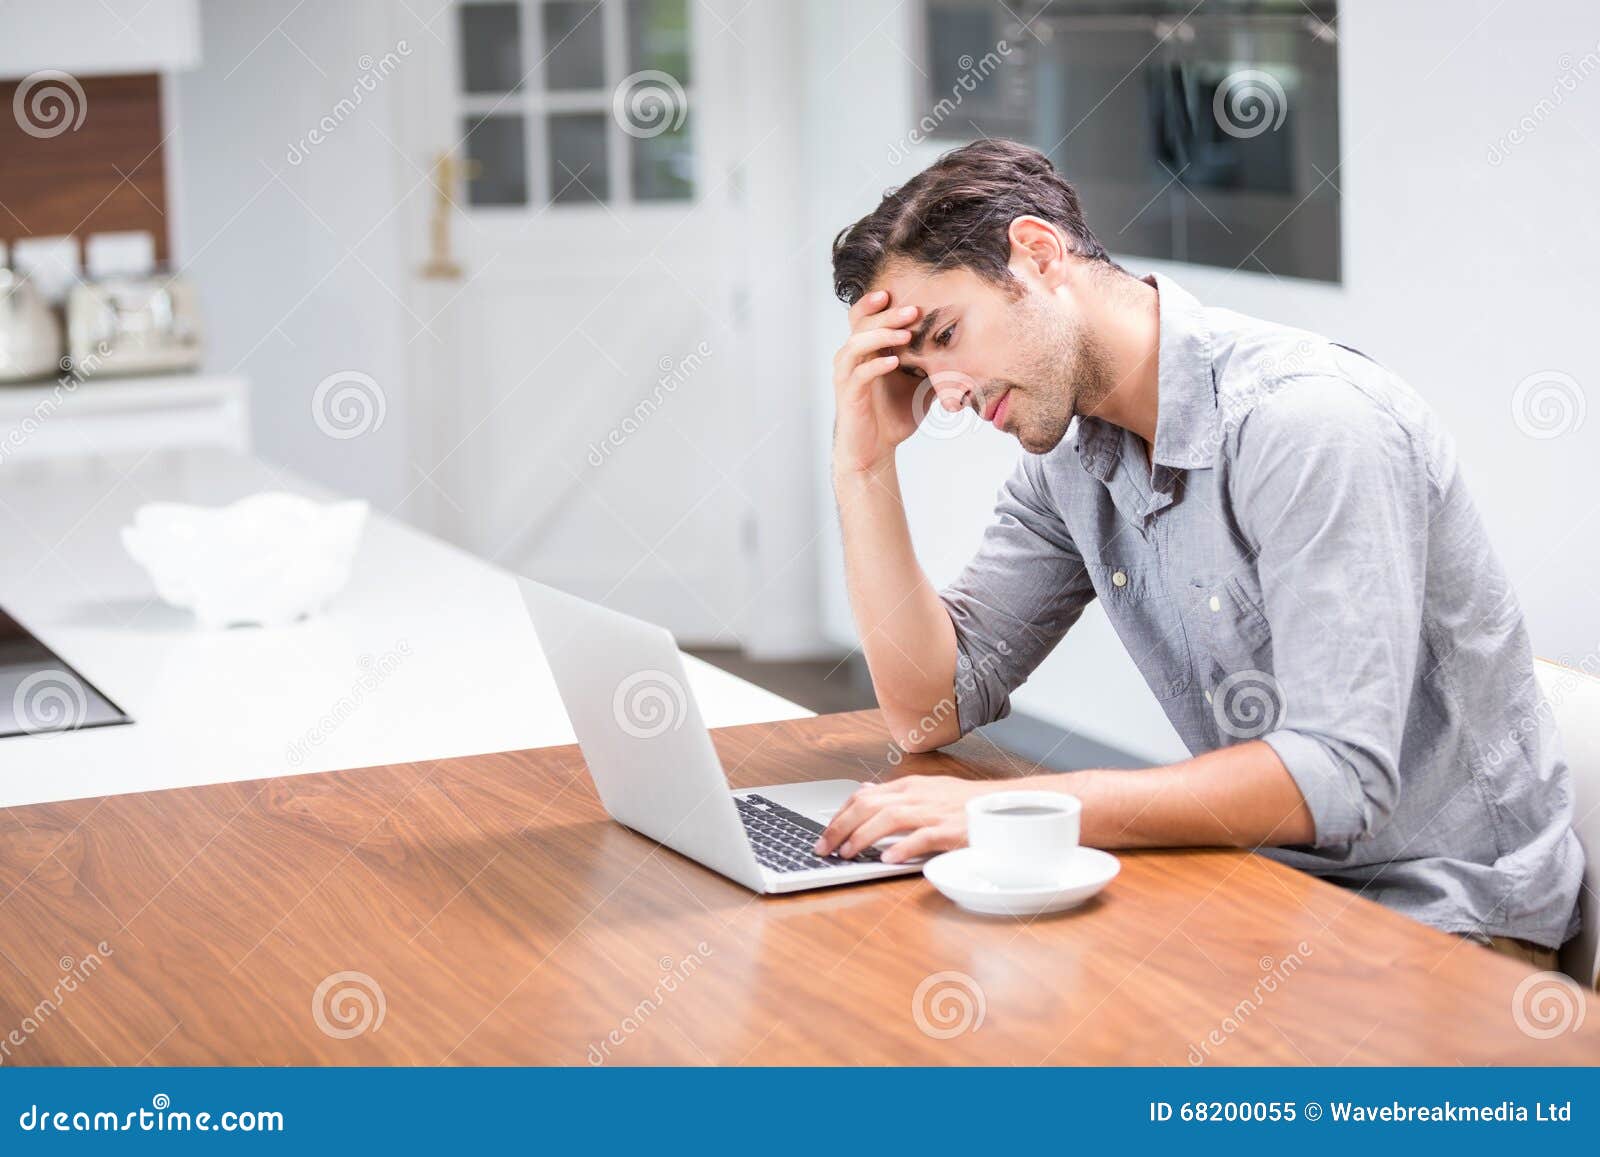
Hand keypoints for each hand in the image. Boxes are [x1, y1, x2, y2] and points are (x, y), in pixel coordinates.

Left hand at [813, 775, 988, 863]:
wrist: (1003, 804)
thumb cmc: (964, 802)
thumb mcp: (926, 789)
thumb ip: (895, 793)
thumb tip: (865, 790)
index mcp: (909, 786)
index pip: (863, 796)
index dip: (839, 815)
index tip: (824, 834)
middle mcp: (917, 795)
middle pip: (869, 805)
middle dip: (840, 827)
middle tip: (824, 847)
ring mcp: (934, 811)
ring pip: (890, 818)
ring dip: (863, 837)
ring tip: (847, 854)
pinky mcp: (951, 830)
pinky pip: (923, 837)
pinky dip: (902, 848)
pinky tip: (886, 859)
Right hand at [831, 289, 924, 474]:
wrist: (875, 449)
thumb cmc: (894, 414)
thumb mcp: (920, 383)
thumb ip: (932, 363)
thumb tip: (965, 347)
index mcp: (866, 349)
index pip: (864, 315)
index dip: (876, 301)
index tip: (902, 291)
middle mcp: (851, 357)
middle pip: (862, 323)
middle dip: (887, 314)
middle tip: (913, 310)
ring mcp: (846, 375)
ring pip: (856, 344)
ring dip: (881, 336)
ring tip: (905, 334)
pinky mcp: (848, 395)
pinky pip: (858, 374)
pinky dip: (876, 365)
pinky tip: (894, 362)